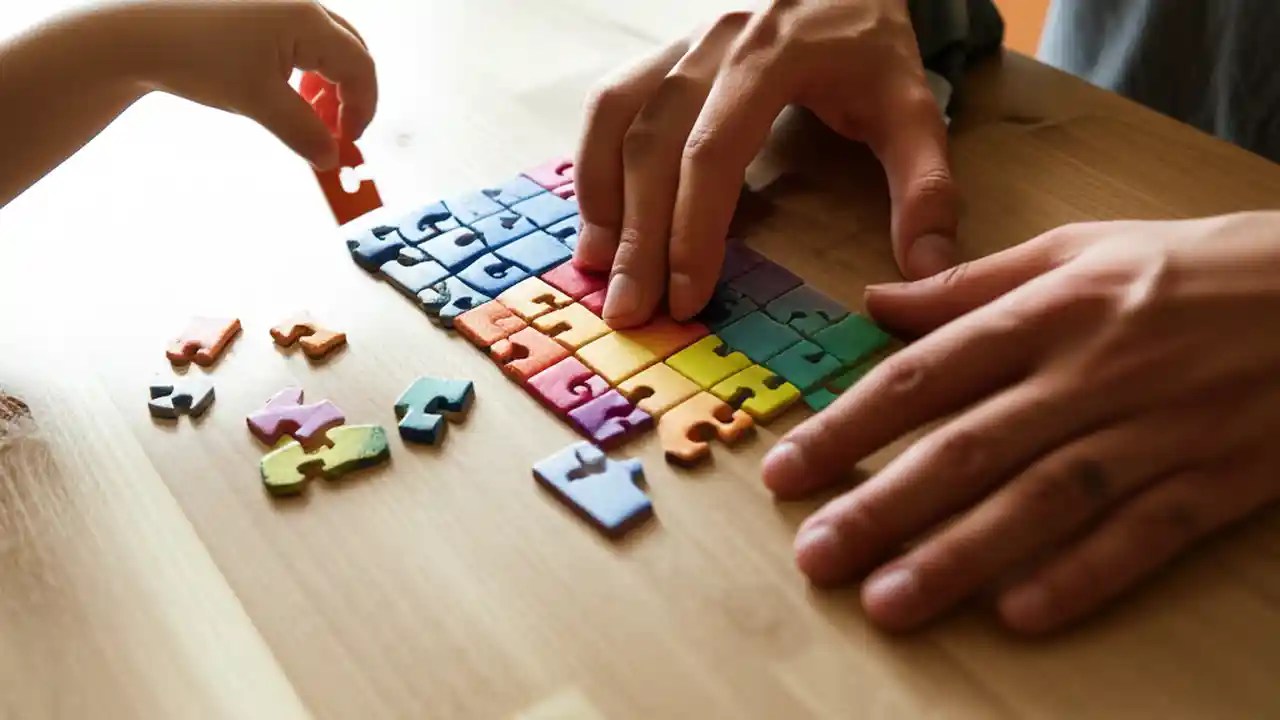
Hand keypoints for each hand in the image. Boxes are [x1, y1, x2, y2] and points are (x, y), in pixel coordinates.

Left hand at [101, 0, 376, 168]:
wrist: (137, 32)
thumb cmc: (197, 56)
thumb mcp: (258, 102)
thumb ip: (303, 132)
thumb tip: (330, 158)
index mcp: (308, 20)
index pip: (360, 66)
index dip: (362, 109)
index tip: (349, 141)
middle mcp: (300, 5)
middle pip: (350, 52)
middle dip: (349, 96)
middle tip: (337, 132)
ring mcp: (279, 6)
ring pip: (327, 48)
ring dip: (326, 86)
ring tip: (307, 116)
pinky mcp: (258, 12)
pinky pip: (301, 41)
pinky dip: (304, 72)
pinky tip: (285, 93)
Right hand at [573, 1, 956, 326]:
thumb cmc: (873, 45)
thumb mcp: (913, 107)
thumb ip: (925, 187)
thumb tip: (926, 274)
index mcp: (772, 57)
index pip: (713, 151)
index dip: (693, 228)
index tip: (688, 296)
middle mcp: (712, 44)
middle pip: (653, 142)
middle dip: (638, 234)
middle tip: (629, 309)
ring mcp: (678, 43)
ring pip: (616, 117)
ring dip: (600, 197)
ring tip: (596, 269)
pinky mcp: (660, 54)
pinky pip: (608, 105)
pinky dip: (592, 163)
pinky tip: (596, 219)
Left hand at [762, 212, 1279, 632]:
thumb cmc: (1193, 265)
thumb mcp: (1079, 248)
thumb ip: (973, 282)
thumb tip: (875, 301)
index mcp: (1050, 310)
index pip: (925, 372)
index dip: (849, 424)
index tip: (787, 472)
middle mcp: (1091, 371)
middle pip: (969, 446)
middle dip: (883, 505)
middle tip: (815, 557)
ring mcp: (1156, 429)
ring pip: (1043, 500)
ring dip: (960, 556)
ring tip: (888, 603)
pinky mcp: (1216, 479)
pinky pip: (1141, 535)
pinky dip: (1082, 576)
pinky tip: (1019, 616)